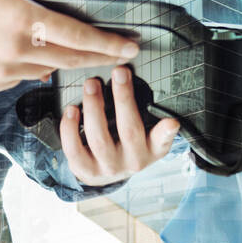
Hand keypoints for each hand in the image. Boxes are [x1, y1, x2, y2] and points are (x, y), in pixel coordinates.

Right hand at [0, 0, 138, 92]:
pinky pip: (28, 76)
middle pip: (73, 59)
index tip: (130, 47)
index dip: (108, 43)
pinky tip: (41, 55)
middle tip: (125, 56)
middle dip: (103, 58)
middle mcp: (18, 51)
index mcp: (21, 20)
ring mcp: (7, 72)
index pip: (77, 36)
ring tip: (92, 54)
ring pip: (52, 69)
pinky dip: (41, 67)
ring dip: (74, 63)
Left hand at [59, 65, 178, 185]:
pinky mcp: (86, 170)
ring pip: (99, 139)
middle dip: (123, 98)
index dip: (166, 132)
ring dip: (94, 108)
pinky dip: (70, 129)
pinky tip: (71, 109)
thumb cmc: (130, 143)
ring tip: (91, 84)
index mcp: (152, 149)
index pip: (161, 140)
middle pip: (128, 130)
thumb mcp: (148, 133)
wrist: (110, 170)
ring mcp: (108, 167)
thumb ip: (150, 115)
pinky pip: (74, 150)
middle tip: (119, 72)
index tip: (172, 121)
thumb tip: (142, 85)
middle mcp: (132, 161)